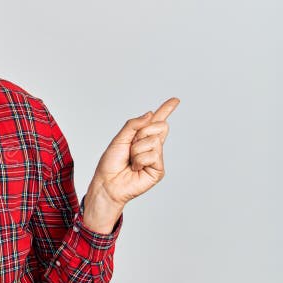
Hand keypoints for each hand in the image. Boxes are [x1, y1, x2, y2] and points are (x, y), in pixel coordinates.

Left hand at [83, 98, 179, 232]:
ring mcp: (156, 157)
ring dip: (137, 149)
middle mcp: (152, 146)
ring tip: (130, 160)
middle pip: (160, 126)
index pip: (156, 121)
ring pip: (154, 141)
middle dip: (143, 133)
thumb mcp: (119, 139)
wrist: (108, 183)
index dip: (166, 110)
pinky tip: (135, 168)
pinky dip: (140, 160)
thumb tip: (150, 114)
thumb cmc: (110, 163)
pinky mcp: (158, 169)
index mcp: (141, 138)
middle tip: (131, 146)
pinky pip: (153, 154)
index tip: (175, 100)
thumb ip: (133, 125)